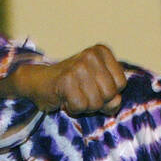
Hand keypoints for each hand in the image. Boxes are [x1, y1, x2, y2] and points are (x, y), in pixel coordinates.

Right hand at [8, 44, 125, 114]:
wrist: (38, 83)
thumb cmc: (72, 86)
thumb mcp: (98, 89)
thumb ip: (112, 97)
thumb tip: (115, 103)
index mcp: (102, 52)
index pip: (121, 83)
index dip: (109, 93)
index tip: (92, 87)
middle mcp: (91, 55)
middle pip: (110, 94)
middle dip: (97, 102)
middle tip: (81, 93)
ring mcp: (78, 66)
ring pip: (96, 103)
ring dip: (84, 106)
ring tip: (72, 95)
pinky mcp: (65, 80)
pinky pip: (80, 106)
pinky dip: (73, 109)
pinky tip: (65, 98)